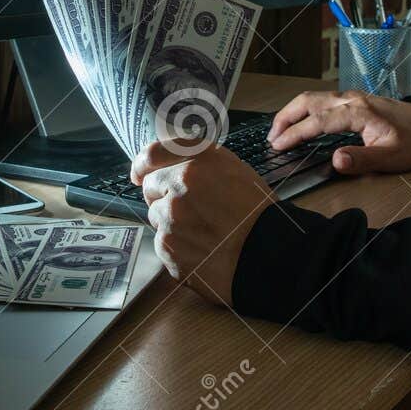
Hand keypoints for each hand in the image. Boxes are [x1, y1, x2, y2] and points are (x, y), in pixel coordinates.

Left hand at [130, 142, 275, 305]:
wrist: (269, 254)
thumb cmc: (258, 213)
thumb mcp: (234, 170)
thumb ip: (199, 163)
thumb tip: (172, 165)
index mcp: (197, 162)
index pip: (152, 155)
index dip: (143, 164)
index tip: (141, 172)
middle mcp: (179, 186)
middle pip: (151, 188)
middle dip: (164, 196)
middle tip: (192, 208)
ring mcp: (170, 219)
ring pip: (157, 218)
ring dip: (172, 223)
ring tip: (204, 231)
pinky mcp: (168, 248)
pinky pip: (164, 244)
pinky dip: (178, 247)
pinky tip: (202, 248)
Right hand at [267, 90, 410, 175]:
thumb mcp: (391, 157)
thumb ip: (362, 159)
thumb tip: (336, 160)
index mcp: (358, 112)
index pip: (317, 121)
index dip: (295, 133)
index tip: (278, 145)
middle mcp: (351, 99)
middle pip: (308, 101)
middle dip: (285, 118)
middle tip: (271, 138)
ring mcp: (352, 97)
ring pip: (313, 97)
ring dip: (292, 111)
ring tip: (279, 131)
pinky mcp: (353, 100)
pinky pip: (321, 99)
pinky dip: (304, 109)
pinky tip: (300, 121)